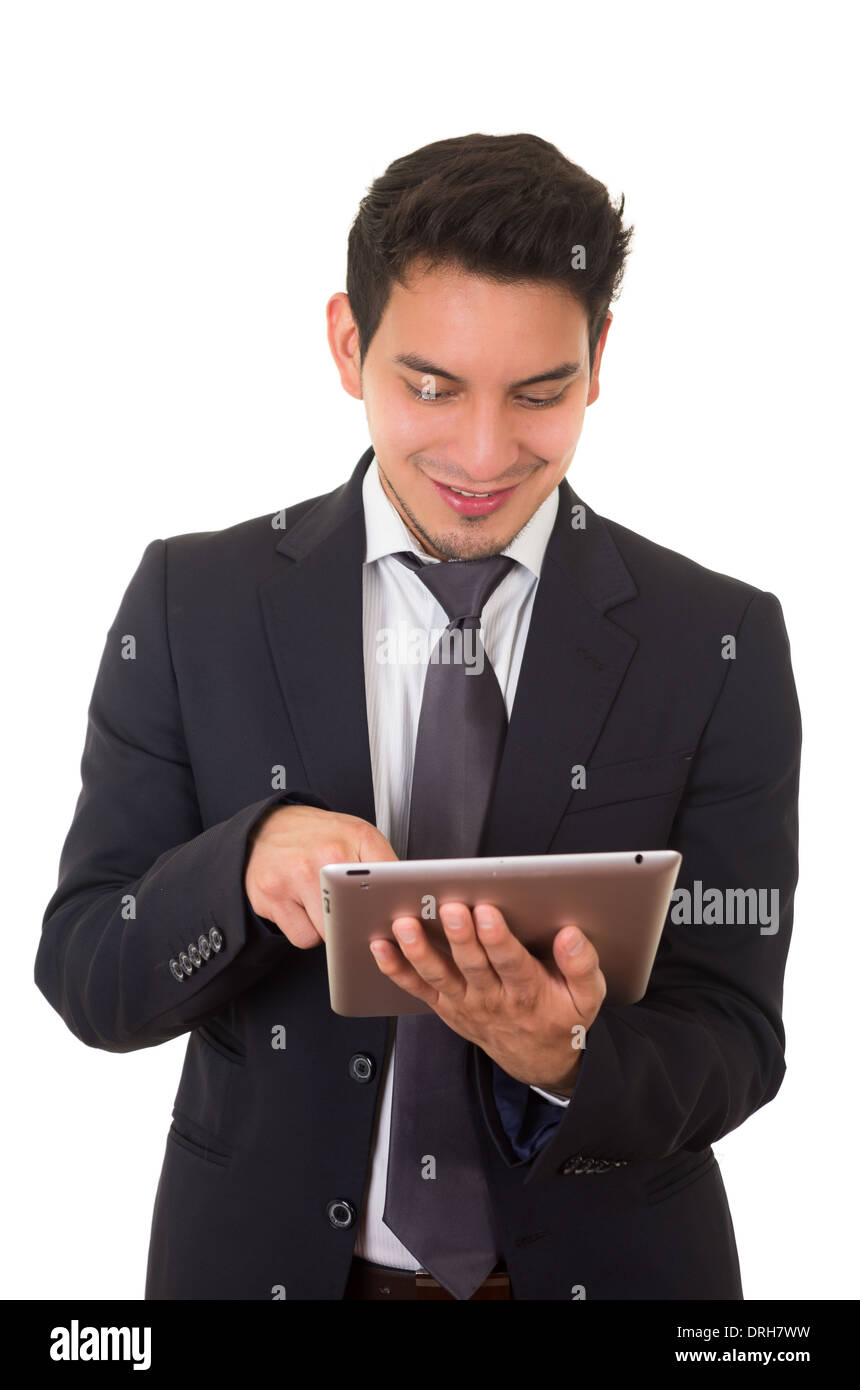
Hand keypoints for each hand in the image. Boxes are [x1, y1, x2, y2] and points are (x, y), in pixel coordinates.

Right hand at [245, 804, 397, 948]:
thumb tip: (407, 900)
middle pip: (359, 916)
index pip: (390, 880)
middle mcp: (324, 855)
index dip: (394, 905)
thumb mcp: (358, 835)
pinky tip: (302, 908)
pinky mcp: (270, 897)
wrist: (265, 827)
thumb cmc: (317, 836)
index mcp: (355, 837)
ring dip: (330, 928)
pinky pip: (303, 938)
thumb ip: (385, 863)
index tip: (397, 919)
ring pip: (329, 933)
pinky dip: (306, 931)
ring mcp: (293, 877)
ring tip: (322, 902)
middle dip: (359, 922)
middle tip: (354, 912)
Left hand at [369, 902, 605, 1092]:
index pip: (512, 963)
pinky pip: (417, 987)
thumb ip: (582, 965)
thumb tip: (571, 935)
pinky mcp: (445, 1004)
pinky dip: (396, 969)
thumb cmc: (560, 1017)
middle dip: (460, 936)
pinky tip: (380, 946)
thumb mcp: (587, 997)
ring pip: (439, 975)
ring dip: (420, 949)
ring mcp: (465, 1002)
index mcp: (529, 992)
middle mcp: (493, 997)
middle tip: (449, 909)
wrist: (538, 1059)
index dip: (498, 939)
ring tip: (405, 925)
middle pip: (473, 964)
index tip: (488, 913)